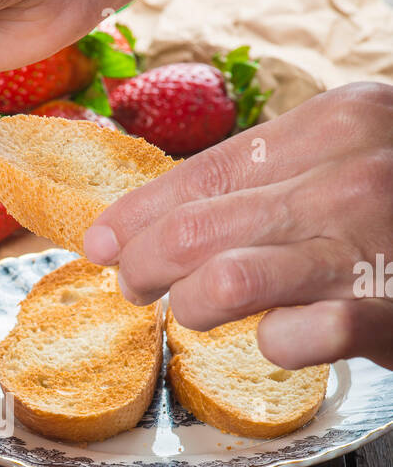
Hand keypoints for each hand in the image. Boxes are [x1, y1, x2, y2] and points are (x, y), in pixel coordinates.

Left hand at [84, 83, 392, 369]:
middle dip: (146, 265)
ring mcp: (375, 244)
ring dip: (194, 303)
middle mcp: (352, 174)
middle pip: (200, 228)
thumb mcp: (361, 156)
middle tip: (135, 286)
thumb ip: (282, 174)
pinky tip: (274, 341)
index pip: (207, 170)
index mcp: (338, 122)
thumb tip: (170, 211)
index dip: (139, 212)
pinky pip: (307, 336)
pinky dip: (278, 344)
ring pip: (232, 280)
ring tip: (191, 313)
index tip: (101, 240)